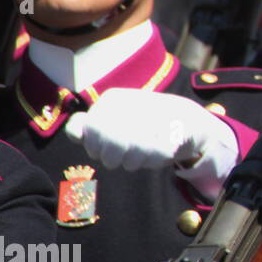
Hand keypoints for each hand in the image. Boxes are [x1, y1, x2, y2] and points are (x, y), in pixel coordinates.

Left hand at [64, 87, 238, 199]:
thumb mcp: (108, 124)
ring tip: (142, 153)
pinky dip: (156, 159)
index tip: (101, 149)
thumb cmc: (140, 125)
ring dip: (136, 161)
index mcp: (112, 100)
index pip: (91, 130)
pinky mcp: (176, 129)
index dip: (94, 146)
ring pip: (133, 156)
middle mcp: (131, 104)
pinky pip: (157, 156)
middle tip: (122, 156)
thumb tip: (77, 131)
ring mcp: (155, 115)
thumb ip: (86, 129)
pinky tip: (159, 151)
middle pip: (111, 148)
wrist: (184, 118)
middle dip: (114, 158)